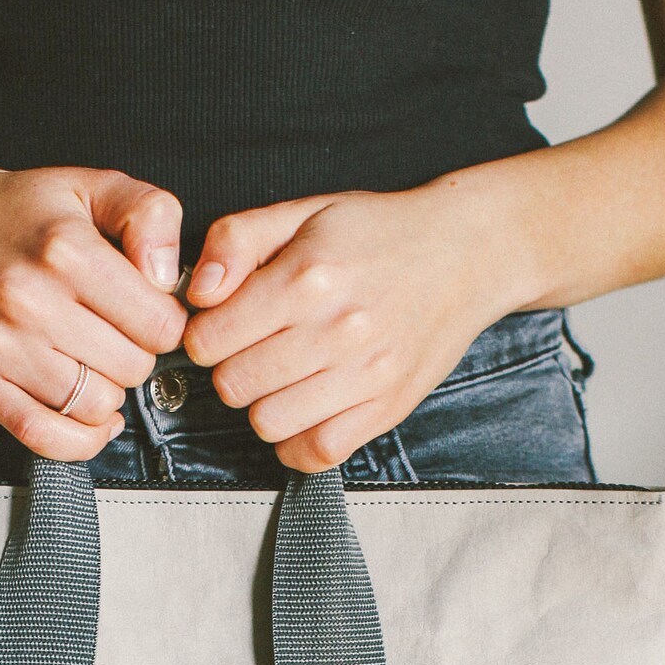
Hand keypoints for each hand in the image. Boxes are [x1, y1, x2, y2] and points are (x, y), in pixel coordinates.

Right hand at [0, 161, 187, 460]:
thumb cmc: (18, 211)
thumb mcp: (93, 185)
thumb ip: (150, 215)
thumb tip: (168, 278)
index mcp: (66, 252)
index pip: (160, 325)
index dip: (166, 321)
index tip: (148, 311)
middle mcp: (28, 302)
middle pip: (132, 369)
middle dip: (137, 354)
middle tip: (115, 331)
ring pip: (95, 406)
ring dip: (108, 392)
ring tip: (93, 360)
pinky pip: (46, 437)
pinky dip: (80, 438)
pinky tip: (90, 414)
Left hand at [182, 179, 526, 471]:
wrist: (466, 251)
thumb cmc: (380, 233)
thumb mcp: (302, 212)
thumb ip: (236, 240)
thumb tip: (198, 292)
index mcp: (306, 278)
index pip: (208, 339)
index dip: (205, 334)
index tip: (224, 326)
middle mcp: (336, 330)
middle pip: (232, 386)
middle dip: (232, 368)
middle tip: (255, 349)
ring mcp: (365, 375)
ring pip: (267, 423)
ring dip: (264, 405)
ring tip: (284, 376)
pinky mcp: (387, 407)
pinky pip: (317, 452)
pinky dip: (299, 440)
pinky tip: (305, 409)